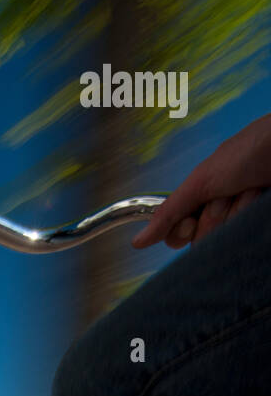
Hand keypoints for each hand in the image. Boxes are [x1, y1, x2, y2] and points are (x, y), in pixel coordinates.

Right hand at [132, 113, 270, 249]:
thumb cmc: (248, 152)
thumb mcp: (201, 181)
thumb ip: (168, 213)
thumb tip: (137, 243)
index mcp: (203, 200)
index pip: (180, 236)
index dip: (185, 230)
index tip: (193, 219)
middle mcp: (222, 213)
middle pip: (203, 240)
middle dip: (215, 217)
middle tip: (229, 193)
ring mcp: (244, 221)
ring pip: (227, 241)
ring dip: (239, 212)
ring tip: (253, 189)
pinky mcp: (259, 227)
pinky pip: (248, 240)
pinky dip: (253, 218)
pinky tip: (262, 199)